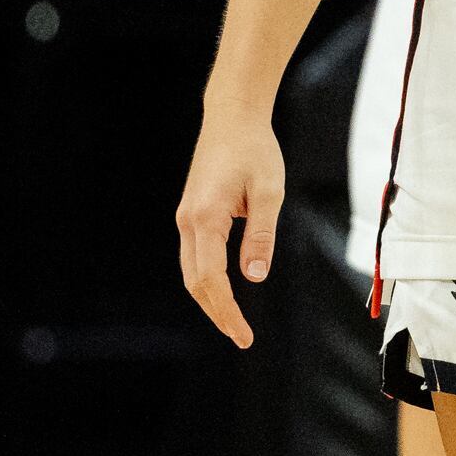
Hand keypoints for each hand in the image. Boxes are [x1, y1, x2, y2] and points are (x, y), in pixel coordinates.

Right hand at [175, 104, 285, 347]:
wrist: (232, 117)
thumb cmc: (254, 149)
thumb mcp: (268, 191)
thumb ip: (260, 234)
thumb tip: (255, 276)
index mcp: (205, 218)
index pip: (212, 280)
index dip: (227, 311)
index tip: (244, 335)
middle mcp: (188, 222)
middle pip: (196, 282)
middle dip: (217, 313)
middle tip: (242, 337)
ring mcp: (186, 218)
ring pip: (191, 272)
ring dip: (210, 299)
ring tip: (233, 322)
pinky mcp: (192, 214)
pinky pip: (195, 256)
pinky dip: (207, 280)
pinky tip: (223, 291)